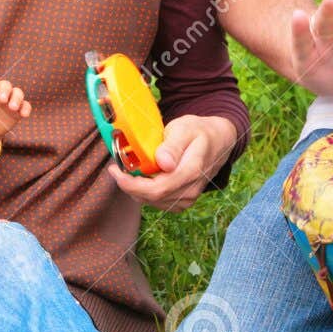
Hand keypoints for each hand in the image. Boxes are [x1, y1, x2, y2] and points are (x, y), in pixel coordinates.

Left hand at [0, 75, 30, 143]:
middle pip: (5, 85)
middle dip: (5, 91)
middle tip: (1, 100)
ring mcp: (10, 100)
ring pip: (17, 93)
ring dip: (16, 98)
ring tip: (12, 107)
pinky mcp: (18, 110)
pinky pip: (25, 105)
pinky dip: (26, 108)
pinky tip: (24, 114)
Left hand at [107, 114, 237, 212]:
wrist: (218, 141)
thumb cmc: (198, 131)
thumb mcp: (185, 129)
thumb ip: (173, 146)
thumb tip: (163, 163)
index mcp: (191, 172)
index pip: (156, 189)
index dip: (131, 184)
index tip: (115, 170)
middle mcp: (190, 190)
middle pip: (151, 197)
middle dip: (129, 185)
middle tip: (117, 168)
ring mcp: (188, 198)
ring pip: (153, 201)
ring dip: (136, 189)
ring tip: (129, 170)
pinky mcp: (183, 201)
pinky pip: (158, 202)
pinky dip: (146, 192)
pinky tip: (142, 177)